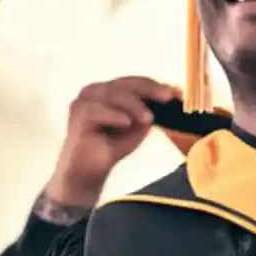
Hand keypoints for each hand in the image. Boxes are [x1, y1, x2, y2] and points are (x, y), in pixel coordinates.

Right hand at [45, 77, 179, 205]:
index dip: (156, 86)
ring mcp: (85, 100)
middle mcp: (96, 91)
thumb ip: (150, 110)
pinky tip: (126, 122)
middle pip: (126, 83)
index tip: (177, 93)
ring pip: (114, 93)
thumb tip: (171, 93)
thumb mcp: (137, 127)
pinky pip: (97, 109)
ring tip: (148, 119)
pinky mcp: (78, 113)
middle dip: (149, 89)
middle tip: (167, 98)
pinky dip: (114, 115)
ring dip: (134, 105)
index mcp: (109, 90)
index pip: (135, 83)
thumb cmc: (111, 148)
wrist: (89, 172)